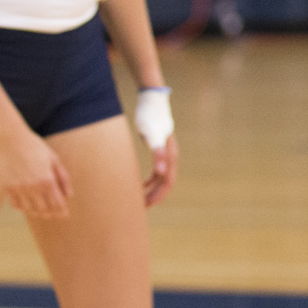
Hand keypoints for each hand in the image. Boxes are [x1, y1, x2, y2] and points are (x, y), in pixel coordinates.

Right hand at [0, 127, 72, 218]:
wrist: (9, 139)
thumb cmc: (34, 146)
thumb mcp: (54, 159)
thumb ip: (63, 178)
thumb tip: (69, 195)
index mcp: (47, 180)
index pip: (57, 203)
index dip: (62, 211)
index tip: (64, 215)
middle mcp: (33, 187)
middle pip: (44, 209)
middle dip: (51, 213)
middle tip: (55, 215)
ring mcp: (18, 188)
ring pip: (30, 209)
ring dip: (37, 212)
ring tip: (42, 212)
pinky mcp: (7, 188)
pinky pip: (16, 205)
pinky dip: (23, 208)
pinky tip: (28, 206)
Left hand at [133, 86, 177, 206]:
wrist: (152, 98)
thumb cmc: (148, 115)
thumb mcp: (150, 133)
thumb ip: (157, 152)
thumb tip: (162, 173)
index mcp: (169, 155)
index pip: (167, 183)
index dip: (157, 196)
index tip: (144, 206)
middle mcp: (170, 156)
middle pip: (166, 183)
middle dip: (154, 197)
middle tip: (139, 209)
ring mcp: (166, 152)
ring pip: (162, 178)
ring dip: (152, 190)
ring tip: (137, 199)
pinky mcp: (160, 149)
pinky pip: (158, 171)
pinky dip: (150, 180)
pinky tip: (139, 183)